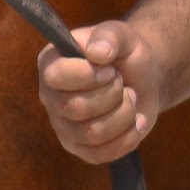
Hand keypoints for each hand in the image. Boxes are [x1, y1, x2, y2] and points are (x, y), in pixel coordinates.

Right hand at [37, 22, 161, 163]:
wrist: (140, 79)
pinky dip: (127, 138)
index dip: (88, 75)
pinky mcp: (80, 148)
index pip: (56, 76)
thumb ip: (110, 37)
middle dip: (112, 95)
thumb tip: (98, 53)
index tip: (111, 69)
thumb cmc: (124, 53)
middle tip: (122, 83)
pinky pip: (101, 154)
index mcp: (49, 63)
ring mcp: (62, 125)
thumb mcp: (122, 35)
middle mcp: (50, 96)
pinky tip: (135, 122)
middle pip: (76, 107)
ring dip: (123, 115)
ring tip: (130, 99)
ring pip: (92, 133)